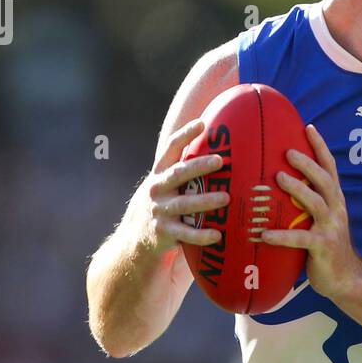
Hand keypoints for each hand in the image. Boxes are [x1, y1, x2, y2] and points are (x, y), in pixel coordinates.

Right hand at [140, 119, 229, 253]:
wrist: (135, 238)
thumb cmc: (160, 203)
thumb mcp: (163, 184)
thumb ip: (181, 170)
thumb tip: (214, 146)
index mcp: (159, 173)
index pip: (171, 149)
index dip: (184, 135)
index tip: (201, 123)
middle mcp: (157, 189)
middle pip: (179, 174)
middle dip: (199, 166)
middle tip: (220, 160)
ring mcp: (160, 211)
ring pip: (184, 204)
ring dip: (205, 201)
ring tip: (226, 198)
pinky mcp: (164, 232)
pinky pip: (185, 234)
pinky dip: (201, 235)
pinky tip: (217, 235)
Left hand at [260, 123, 361, 301]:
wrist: (347, 279)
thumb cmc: (327, 248)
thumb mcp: (321, 221)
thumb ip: (307, 204)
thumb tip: (279, 184)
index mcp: (336, 201)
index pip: (330, 167)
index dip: (320, 147)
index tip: (308, 126)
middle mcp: (336, 210)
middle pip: (325, 180)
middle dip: (308, 163)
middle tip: (287, 151)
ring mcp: (331, 228)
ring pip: (316, 202)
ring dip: (297, 189)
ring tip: (278, 178)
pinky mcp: (323, 247)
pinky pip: (301, 239)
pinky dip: (282, 236)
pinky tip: (264, 234)